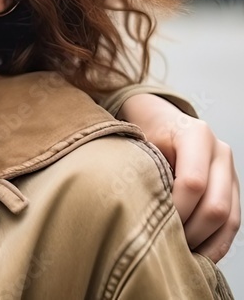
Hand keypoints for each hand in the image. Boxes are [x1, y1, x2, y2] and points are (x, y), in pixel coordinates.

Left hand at [119, 93, 239, 260]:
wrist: (159, 120)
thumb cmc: (144, 133)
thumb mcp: (140, 142)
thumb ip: (146, 170)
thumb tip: (141, 212)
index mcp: (197, 135)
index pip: (193, 183)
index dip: (175, 209)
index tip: (152, 223)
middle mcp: (220, 153)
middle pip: (216, 206)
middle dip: (189, 231)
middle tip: (163, 245)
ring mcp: (231, 172)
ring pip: (229, 220)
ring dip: (203, 242)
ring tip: (177, 253)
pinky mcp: (233, 190)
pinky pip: (233, 224)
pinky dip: (215, 243)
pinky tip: (194, 254)